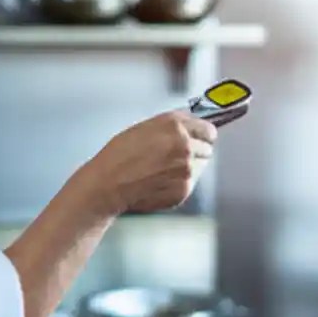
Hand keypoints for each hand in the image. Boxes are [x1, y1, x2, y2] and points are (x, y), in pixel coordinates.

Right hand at [79, 111, 217, 215]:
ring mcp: (187, 170)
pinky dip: (179, 183)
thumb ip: (173, 126)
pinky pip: (190, 183)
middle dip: (195, 151)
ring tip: (164, 170)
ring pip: (200, 167)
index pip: (209, 130)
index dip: (202, 135)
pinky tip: (160, 180)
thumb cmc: (119, 156)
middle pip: (207, 149)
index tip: (200, 138)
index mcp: (175, 126)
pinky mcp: (184, 190)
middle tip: (174, 156)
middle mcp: (185, 146)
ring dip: (188, 167)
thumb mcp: (145, 127)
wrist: (108, 184)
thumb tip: (191, 127)